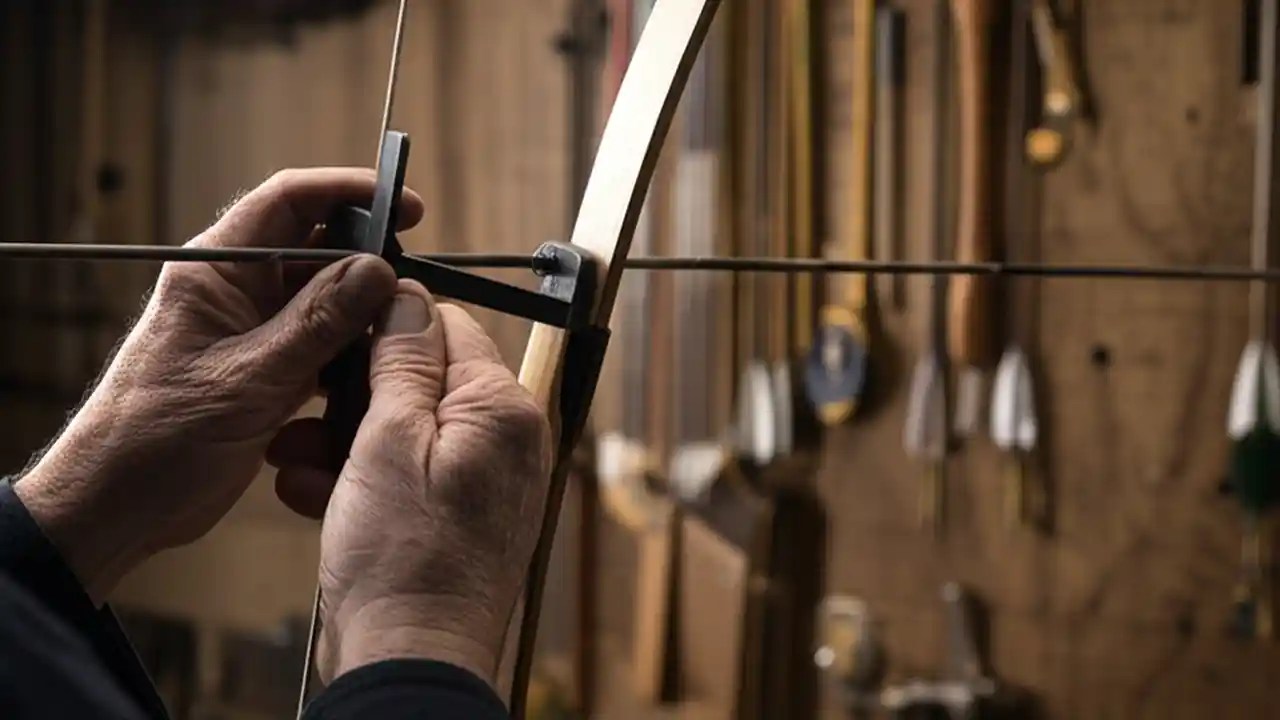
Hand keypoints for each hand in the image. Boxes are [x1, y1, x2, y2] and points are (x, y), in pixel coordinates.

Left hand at [15, 168, 422, 602]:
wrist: (116, 505)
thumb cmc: (157, 438)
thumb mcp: (247, 378)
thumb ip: (316, 323)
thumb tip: (376, 270)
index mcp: (215, 270)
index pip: (288, 202)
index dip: (350, 192)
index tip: (409, 207)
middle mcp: (236, 290)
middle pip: (315, 247)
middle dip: (368, 259)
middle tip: (414, 284)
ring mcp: (252, 331)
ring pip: (325, 300)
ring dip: (363, 314)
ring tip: (399, 334)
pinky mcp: (265, 370)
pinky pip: (321, 345)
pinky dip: (349, 355)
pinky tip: (373, 374)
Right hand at [266, 283, 550, 687]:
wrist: (410, 660)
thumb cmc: (404, 558)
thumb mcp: (389, 440)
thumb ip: (402, 363)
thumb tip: (407, 298)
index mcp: (503, 410)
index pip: (449, 328)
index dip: (387, 328)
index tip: (335, 341)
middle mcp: (504, 441)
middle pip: (422, 381)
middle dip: (355, 395)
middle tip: (305, 413)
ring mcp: (481, 482)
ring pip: (403, 431)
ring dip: (344, 441)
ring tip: (295, 460)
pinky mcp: (454, 517)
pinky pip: (405, 475)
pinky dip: (358, 479)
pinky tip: (311, 493)